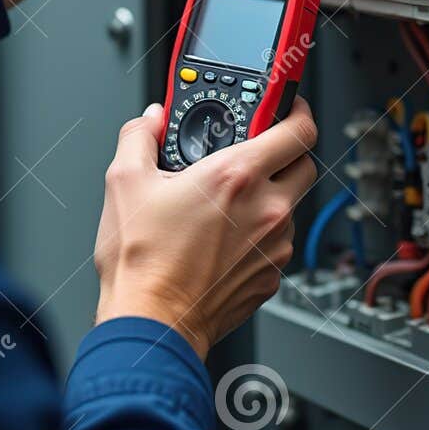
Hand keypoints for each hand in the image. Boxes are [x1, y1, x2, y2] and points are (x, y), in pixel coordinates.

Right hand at [94, 99, 317, 360]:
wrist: (153, 323)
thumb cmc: (143, 263)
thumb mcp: (124, 182)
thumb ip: (139, 137)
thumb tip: (149, 121)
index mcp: (237, 176)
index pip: (298, 128)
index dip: (297, 109)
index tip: (286, 105)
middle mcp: (266, 209)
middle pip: (304, 164)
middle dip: (285, 152)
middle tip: (255, 150)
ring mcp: (275, 246)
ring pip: (290, 206)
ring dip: (269, 196)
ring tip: (226, 203)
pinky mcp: (272, 276)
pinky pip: (277, 242)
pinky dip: (259, 233)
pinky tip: (223, 238)